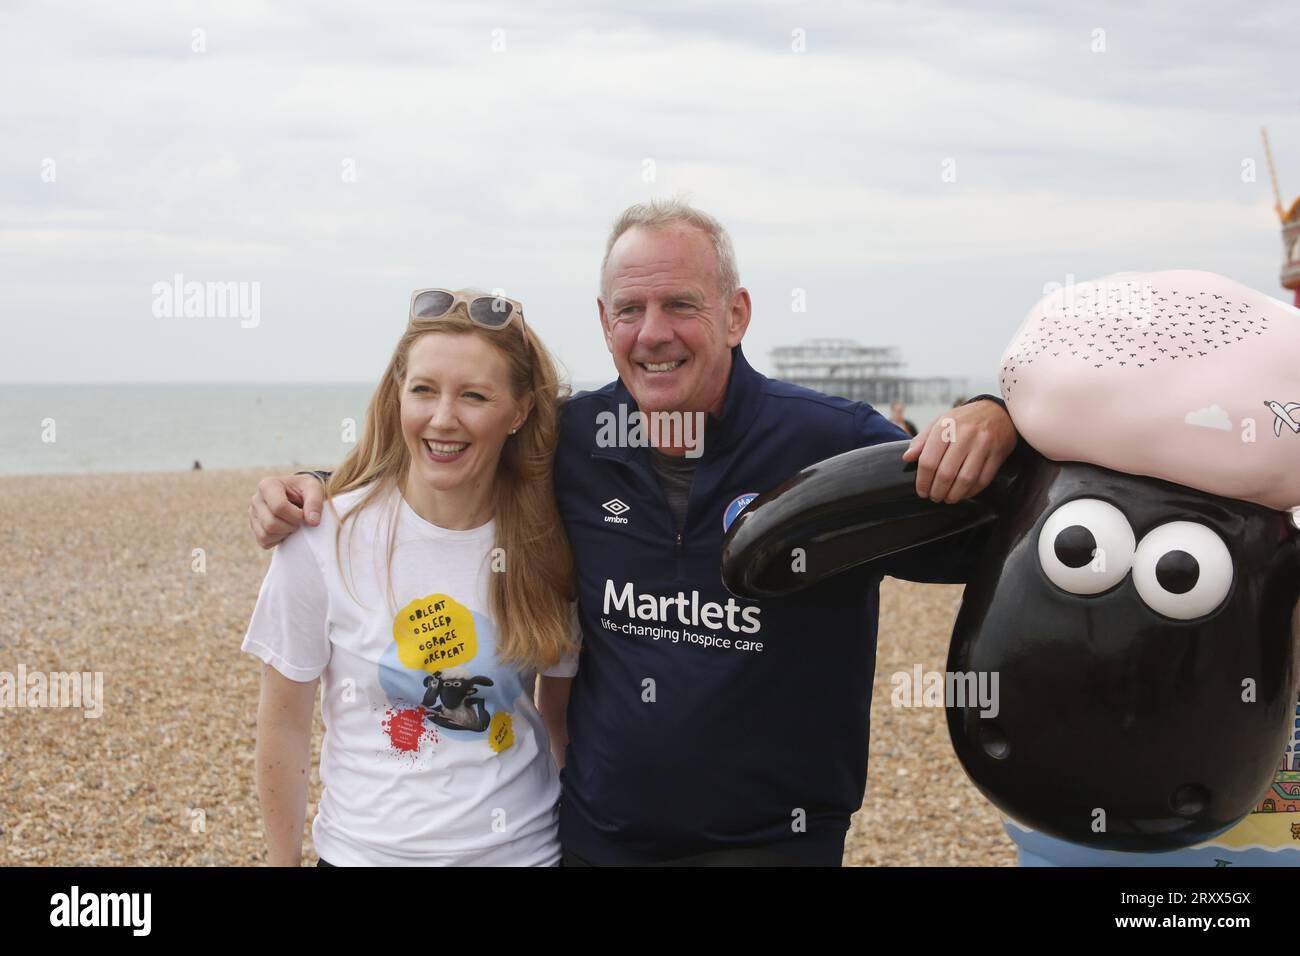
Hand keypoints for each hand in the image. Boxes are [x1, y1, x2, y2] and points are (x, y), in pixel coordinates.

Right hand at [248, 474, 324, 548]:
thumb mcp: (314, 488)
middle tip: (300, 520)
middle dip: (291, 526)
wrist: (298, 494)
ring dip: (285, 533)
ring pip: (266, 534)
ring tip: (293, 523)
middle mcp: (256, 499)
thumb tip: (312, 522)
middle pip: (271, 523)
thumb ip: (315, 502)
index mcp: (268, 485)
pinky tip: (286, 529)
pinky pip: (264, 541)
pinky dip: (278, 539)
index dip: (296, 516)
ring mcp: (253, 514)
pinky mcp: (255, 528)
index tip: (304, 514)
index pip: (279, 507)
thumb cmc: (305, 489)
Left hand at [901, 400, 1016, 502]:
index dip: (923, 480)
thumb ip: (921, 440)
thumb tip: (907, 457)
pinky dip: (971, 491)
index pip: (928, 460)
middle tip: (934, 497)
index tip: (921, 490)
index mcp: (946, 426)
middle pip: (946, 473)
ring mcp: (983, 445)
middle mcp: (965, 434)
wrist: (998, 412)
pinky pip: (982, 480)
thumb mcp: (940, 422)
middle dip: (937, 491)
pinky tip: (963, 493)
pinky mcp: (997, 454)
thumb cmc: (965, 420)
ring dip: (954, 494)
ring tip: (947, 498)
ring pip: (965, 479)